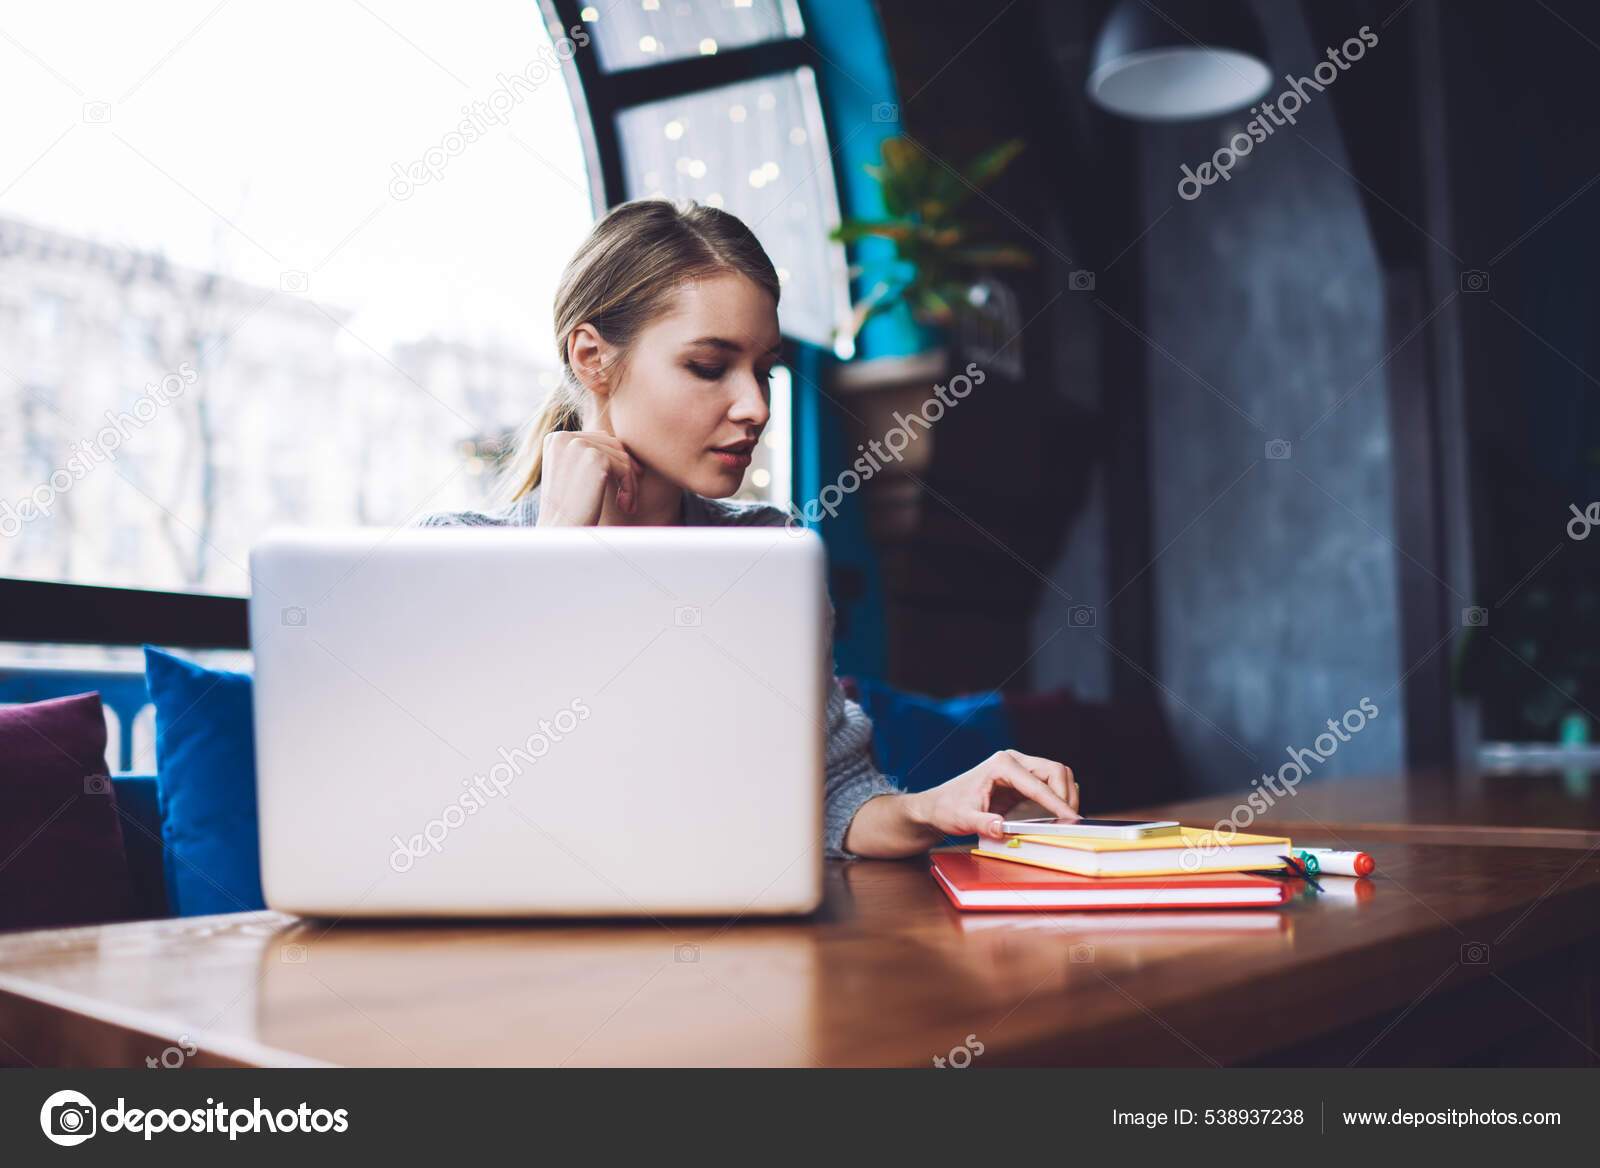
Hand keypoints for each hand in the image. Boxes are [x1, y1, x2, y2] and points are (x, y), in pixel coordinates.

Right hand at [535, 429, 642, 526]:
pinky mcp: (596, 458)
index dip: (615, 460)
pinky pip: (626, 469)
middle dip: (625, 470)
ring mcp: (579, 446)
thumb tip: (613, 439)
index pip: (598, 439)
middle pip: (612, 445)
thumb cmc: (566, 510)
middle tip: (630, 494)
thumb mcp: (570, 474)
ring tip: (626, 504)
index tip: (625, 482)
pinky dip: (630, 489)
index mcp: (556, 439)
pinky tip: (624, 507)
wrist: (558, 531)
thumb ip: (584, 454)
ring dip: (629, 483)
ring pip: (622, 457)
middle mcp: (564, 437)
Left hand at [908, 749, 1078, 842]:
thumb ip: (983, 823)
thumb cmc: (948, 809)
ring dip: (1066, 795)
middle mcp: (1013, 761)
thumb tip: (1001, 828)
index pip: (1039, 783)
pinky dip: (1059, 797)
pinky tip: (1058, 816)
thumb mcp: (963, 819)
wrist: (938, 805)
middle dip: (1066, 795)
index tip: (1072, 819)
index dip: (1058, 802)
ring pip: (1057, 775)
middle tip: (1069, 822)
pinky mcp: (1022, 780)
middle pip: (1056, 771)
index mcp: (1001, 765)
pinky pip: (1050, 785)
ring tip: (1066, 819)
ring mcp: (1020, 769)